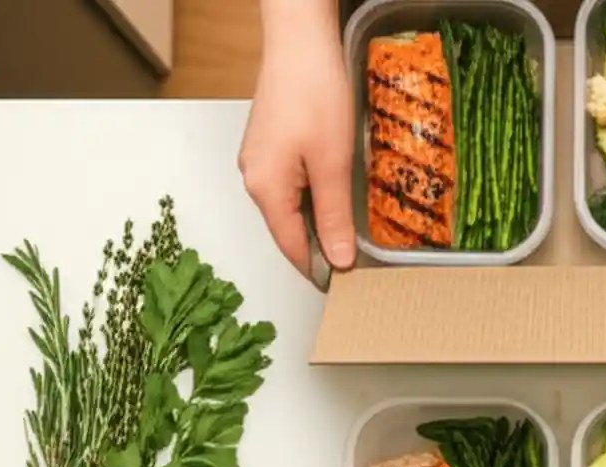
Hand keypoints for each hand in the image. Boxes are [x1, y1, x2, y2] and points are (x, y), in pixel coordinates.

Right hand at [239, 0, 354, 280]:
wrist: (299, 44)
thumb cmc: (315, 97)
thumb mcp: (333, 165)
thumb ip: (335, 216)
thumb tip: (339, 260)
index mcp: (266, 189)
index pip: (290, 246)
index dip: (316, 268)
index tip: (342, 283)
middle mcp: (254, 178)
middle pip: (287, 227)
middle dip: (318, 245)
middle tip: (352, 259)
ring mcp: (258, 160)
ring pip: (289, 205)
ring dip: (317, 219)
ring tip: (347, 231)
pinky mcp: (268, 144)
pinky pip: (289, 183)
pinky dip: (311, 195)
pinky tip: (334, 193)